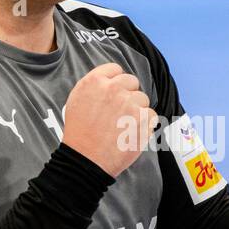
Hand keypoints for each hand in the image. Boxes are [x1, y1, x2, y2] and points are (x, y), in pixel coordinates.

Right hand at [62, 62, 156, 177]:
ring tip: (124, 125)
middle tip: (119, 112)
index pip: (115, 69)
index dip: (116, 81)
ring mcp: (130, 104)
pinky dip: (145, 124)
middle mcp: (114, 89)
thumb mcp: (76, 100)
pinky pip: (152, 115)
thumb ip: (95, 86)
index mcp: (95, 81)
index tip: (115, 92)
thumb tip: (111, 81)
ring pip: (143, 99)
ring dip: (137, 110)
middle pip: (132, 82)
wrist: (86, 159)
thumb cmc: (79, 133)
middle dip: (128, 95)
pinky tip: (132, 132)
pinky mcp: (143, 120)